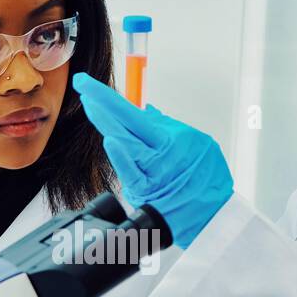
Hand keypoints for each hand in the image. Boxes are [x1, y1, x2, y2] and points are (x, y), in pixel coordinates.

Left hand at [72, 72, 232, 247]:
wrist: (214, 213)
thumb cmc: (205, 178)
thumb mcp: (196, 143)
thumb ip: (167, 128)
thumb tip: (146, 112)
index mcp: (169, 138)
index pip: (131, 111)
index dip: (107, 96)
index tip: (88, 84)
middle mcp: (159, 153)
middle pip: (125, 122)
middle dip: (101, 102)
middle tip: (82, 84)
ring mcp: (151, 172)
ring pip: (124, 142)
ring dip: (105, 122)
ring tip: (88, 104)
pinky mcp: (145, 191)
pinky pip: (130, 172)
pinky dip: (120, 156)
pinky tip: (110, 141)